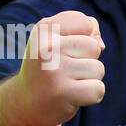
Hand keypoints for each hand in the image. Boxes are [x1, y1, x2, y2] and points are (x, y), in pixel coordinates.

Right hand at [11, 11, 105, 125]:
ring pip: (98, 69)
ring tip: (68, 83)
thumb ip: (85, 30)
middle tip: (65, 71)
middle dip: (87, 61)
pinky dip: (92, 95)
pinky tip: (73, 96)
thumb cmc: (48, 68)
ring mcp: (54, 70)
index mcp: (44, 29)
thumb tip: (101, 44)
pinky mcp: (63, 92)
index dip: (85, 37)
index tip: (66, 49)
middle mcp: (47, 47)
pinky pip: (98, 89)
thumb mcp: (58, 40)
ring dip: (89, 79)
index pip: (85, 22)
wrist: (25, 103)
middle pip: (94, 47)